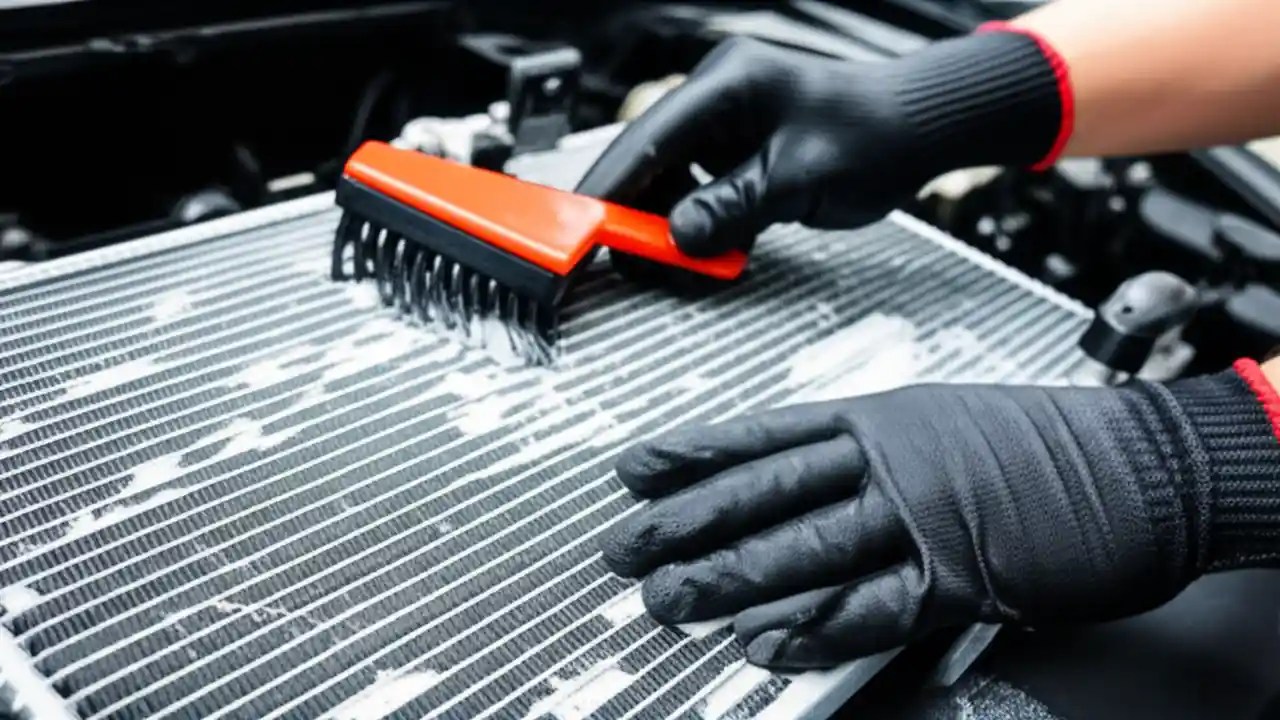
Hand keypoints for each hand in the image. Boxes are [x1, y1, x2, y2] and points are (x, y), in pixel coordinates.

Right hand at [576, 31, 1064, 255]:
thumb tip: (677, 237)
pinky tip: (705, 252)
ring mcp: (728, 123)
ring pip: (672, 180)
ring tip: (671, 265)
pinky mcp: (740, 151)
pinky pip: (701, 189)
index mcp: (727, 84)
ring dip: (669, 224)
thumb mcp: (800, 177)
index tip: (581, 228)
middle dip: (637, 213)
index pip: (647, 138)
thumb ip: (733, 206)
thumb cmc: (874, 136)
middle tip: (625, 262)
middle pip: (651, 160)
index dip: (609, 186)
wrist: (921, 130)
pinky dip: (699, 223)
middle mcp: (718, 97)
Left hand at [600, 367, 1279, 669]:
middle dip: (686, 523)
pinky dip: (812, 628)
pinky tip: (763, 643)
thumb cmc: (1044, 444)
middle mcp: (887, 460)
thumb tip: (814, 473)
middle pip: (763, 493)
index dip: (693, 455)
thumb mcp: (944, 421)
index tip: (635, 470)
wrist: (1140, 465)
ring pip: (800, 549)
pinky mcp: (958, 576)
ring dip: (728, 581)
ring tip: (669, 601)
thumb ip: (874, 446)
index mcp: (880, 417)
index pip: (764, 435)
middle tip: (625, 548)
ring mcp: (920, 516)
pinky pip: (869, 608)